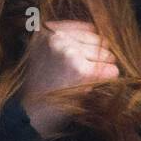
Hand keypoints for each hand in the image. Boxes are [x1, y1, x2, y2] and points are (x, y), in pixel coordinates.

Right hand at [18, 19, 118, 139]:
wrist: (31, 112)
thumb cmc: (41, 84)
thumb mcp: (44, 51)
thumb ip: (65, 37)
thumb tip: (96, 29)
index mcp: (47, 30)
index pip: (87, 28)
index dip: (93, 44)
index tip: (92, 55)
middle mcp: (57, 38)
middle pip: (99, 40)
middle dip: (99, 56)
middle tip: (86, 72)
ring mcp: (69, 53)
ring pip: (106, 54)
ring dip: (102, 67)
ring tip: (84, 79)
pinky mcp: (80, 70)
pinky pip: (110, 70)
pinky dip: (108, 78)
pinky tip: (94, 85)